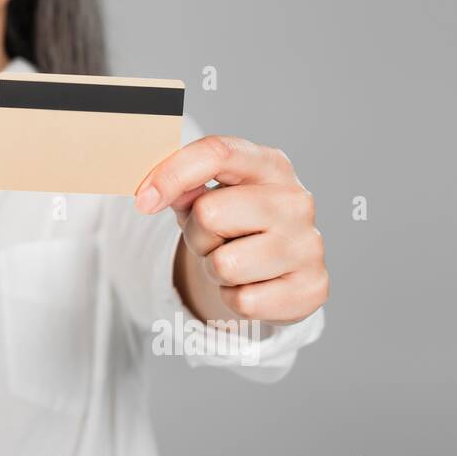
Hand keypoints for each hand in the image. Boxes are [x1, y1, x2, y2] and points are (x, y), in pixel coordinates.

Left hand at [134, 135, 327, 324]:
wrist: (272, 270)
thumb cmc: (233, 224)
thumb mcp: (204, 196)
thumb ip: (181, 186)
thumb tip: (152, 192)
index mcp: (270, 164)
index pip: (217, 153)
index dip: (172, 174)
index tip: (143, 200)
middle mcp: (297, 200)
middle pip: (210, 213)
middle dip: (197, 234)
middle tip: (213, 239)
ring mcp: (309, 244)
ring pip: (224, 264)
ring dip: (214, 270)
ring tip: (233, 261)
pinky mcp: (313, 287)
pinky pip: (244, 302)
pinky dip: (233, 299)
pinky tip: (251, 285)